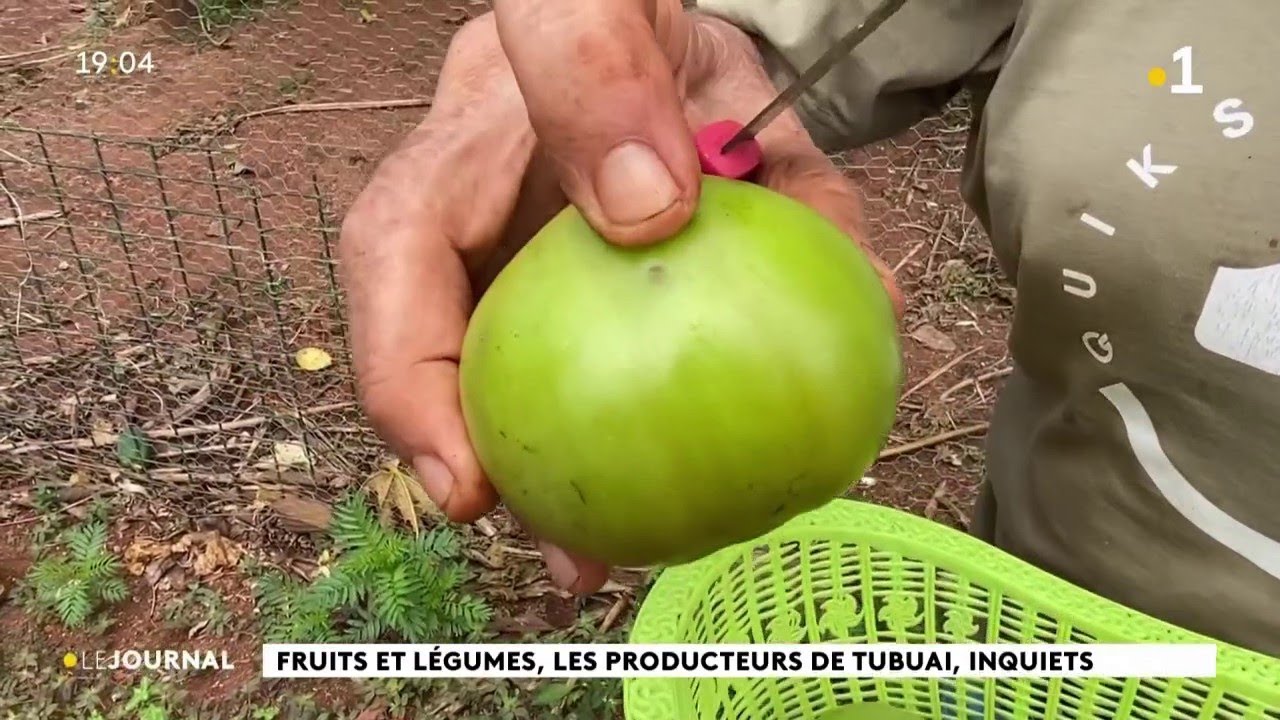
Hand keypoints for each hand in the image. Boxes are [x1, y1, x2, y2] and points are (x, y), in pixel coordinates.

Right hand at [338, 0, 901, 593]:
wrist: (695, 20)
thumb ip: (594, 65)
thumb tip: (645, 216)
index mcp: (460, 154)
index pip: (398, 268)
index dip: (407, 393)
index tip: (466, 490)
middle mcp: (495, 227)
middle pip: (469, 362)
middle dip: (502, 472)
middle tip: (571, 560)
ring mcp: (564, 265)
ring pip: (564, 377)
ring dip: (594, 475)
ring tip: (642, 551)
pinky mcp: (641, 286)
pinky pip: (671, 351)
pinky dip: (714, 403)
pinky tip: (771, 461)